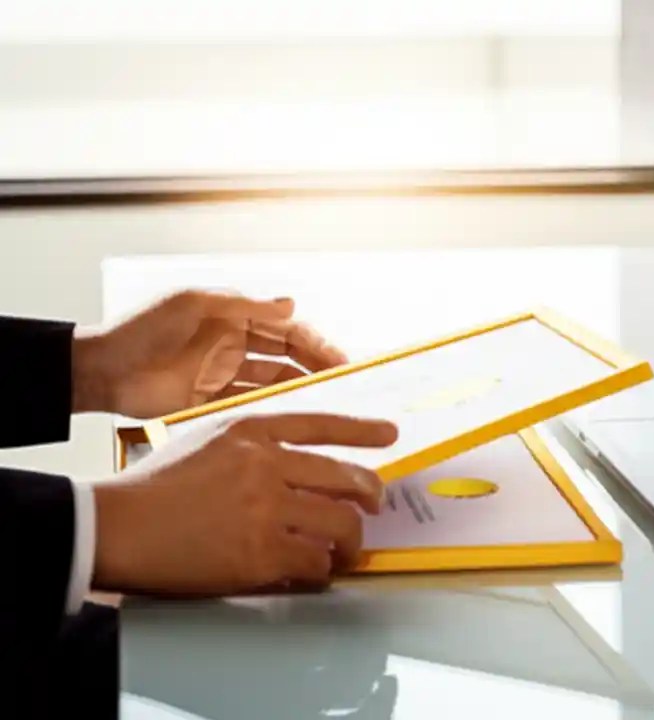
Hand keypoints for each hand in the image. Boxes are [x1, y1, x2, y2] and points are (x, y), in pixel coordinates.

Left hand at [73, 290, 347, 418]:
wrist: (100, 370)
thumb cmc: (141, 330)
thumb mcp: (193, 305)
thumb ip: (242, 305)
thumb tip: (290, 303)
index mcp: (232, 316)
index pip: (286, 329)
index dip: (316, 344)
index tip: (342, 361)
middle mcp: (234, 344)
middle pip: (287, 356)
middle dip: (317, 368)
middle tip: (345, 387)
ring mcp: (224, 374)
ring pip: (274, 382)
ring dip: (299, 391)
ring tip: (325, 406)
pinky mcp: (211, 401)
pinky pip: (251, 404)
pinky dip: (271, 410)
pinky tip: (291, 420)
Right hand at [93, 413, 397, 594]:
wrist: (116, 525)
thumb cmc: (152, 488)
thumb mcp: (205, 442)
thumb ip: (251, 447)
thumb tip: (294, 467)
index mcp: (252, 431)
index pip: (321, 424)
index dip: (362, 430)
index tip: (391, 435)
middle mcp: (267, 464)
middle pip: (346, 477)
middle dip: (370, 495)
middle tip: (373, 508)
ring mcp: (267, 508)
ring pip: (341, 522)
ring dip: (351, 541)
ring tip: (346, 550)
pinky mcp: (260, 552)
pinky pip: (315, 561)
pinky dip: (322, 570)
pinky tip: (315, 571)